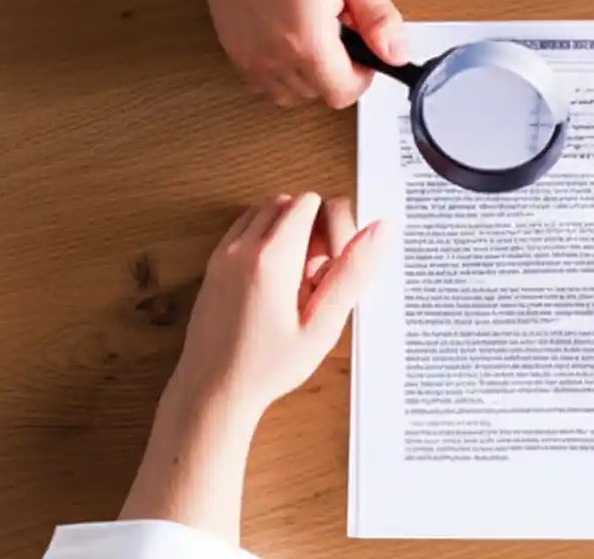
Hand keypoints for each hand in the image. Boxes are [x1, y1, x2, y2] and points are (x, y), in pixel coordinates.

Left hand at [169, 193, 385, 414]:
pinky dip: (265, 241)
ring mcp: (223, 253)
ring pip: (266, 211)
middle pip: (291, 202)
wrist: (213, 391)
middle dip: (311, 228)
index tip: (329, 268)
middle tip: (316, 277)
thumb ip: (353, 272)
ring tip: (295, 281)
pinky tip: (274, 283)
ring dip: (288, 231)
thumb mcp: (322, 326)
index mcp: (272, 257)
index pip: (314, 202)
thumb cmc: (268, 366)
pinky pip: (245, 228)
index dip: (333, 229)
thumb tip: (380, 230)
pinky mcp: (213, 264)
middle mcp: (243, 246)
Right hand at [199, 0, 405, 108]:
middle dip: (335, 71)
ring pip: (289, 94)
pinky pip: (262, 83)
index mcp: (306, 39)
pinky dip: (281, 72)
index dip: (361, 78)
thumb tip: (397, 54)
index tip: (364, 55)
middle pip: (317, 95)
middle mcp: (272, 55)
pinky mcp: (232, 49)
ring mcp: (247, 55)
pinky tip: (289, 39)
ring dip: (308, 75)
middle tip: (337, 31)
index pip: (342, 94)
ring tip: (312, 33)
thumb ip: (380, 19)